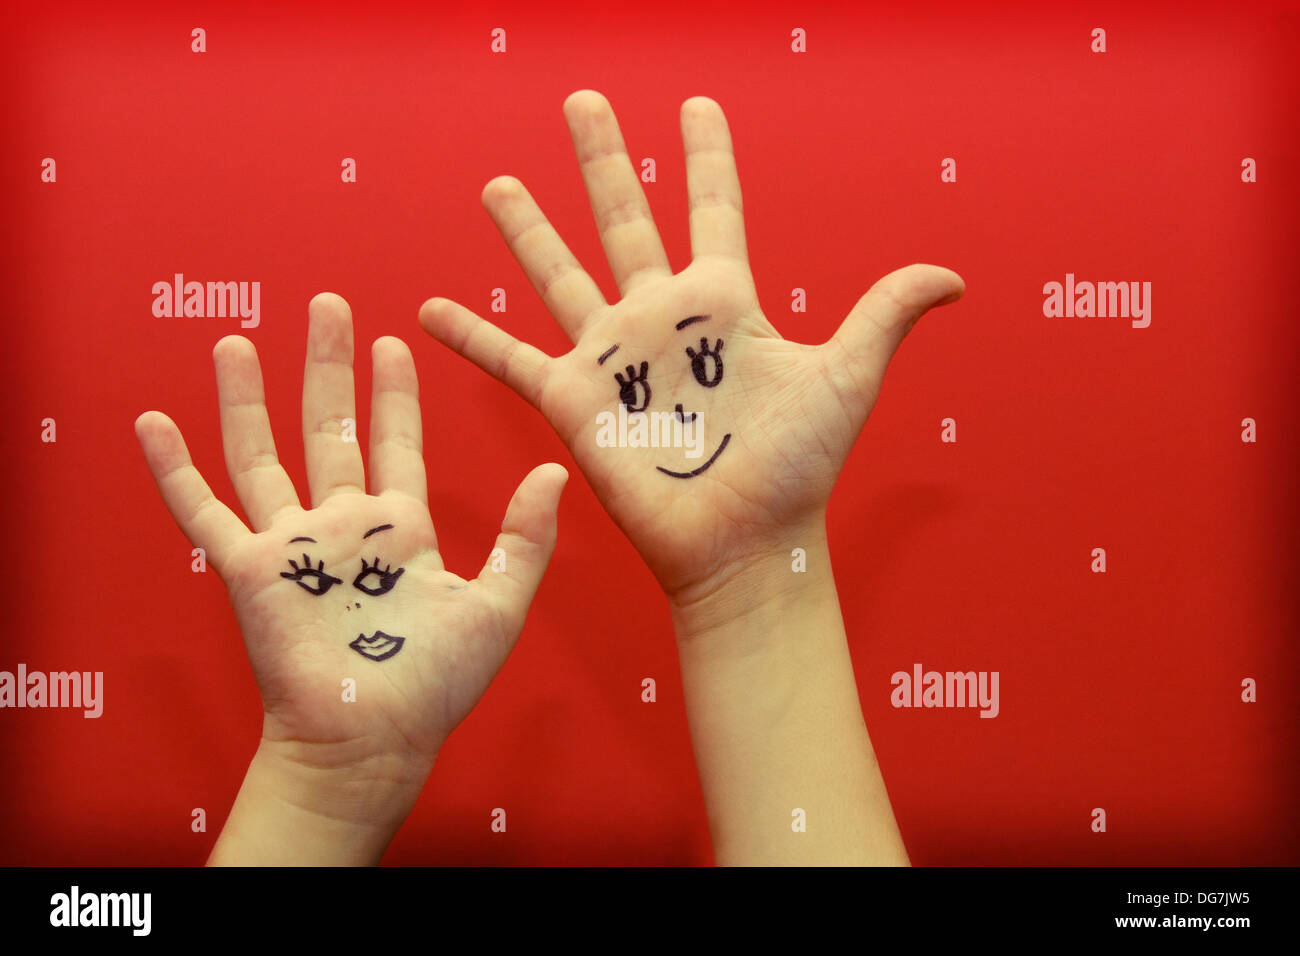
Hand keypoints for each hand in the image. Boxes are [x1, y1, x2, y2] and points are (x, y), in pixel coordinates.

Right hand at [135, 293, 566, 795]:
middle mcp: (343, 528)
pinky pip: (201, 510)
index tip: (394, 341)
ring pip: (262, 454)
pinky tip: (154, 423)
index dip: (394, 394)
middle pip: (330, 430)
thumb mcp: (498, 603)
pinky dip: (175, 469)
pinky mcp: (248, 569)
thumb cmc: (436, 683)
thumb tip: (556, 472)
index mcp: (400, 531)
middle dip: (329, 367)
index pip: (395, 444)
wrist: (373, 738)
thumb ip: (524, 537)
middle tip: (327, 305)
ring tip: (239, 342)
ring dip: (249, 399)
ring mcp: (292, 545)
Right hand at [419, 90, 962, 604]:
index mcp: (724, 302)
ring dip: (528, 229)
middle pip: (625, 217)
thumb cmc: (796, 468)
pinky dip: (470, 337)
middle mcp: (663, 319)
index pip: (714, 206)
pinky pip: (510, 360)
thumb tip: (955, 275)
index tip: (696, 103)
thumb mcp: (845, 378)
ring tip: (498, 184)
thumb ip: (885, 314)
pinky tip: (429, 309)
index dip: (706, 154)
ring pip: (559, 273)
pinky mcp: (573, 403)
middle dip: (604, 159)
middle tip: (581, 101)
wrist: (744, 544)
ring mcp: (613, 358)